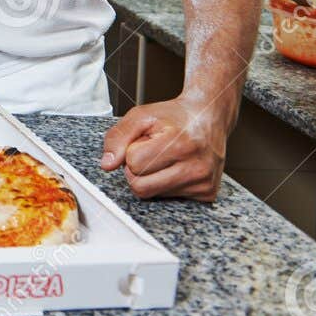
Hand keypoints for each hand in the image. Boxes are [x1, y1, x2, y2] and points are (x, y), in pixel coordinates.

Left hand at [99, 95, 232, 200]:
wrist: (208, 116)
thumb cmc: (174, 116)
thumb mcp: (141, 116)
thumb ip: (118, 137)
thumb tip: (107, 165)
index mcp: (180, 144)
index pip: (133, 164)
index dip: (132, 152)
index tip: (145, 142)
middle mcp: (196, 167)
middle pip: (140, 186)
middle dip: (137, 169)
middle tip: (151, 153)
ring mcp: (203, 183)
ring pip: (153, 195)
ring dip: (151, 177)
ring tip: (165, 158)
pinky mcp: (208, 194)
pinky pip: (169, 199)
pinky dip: (166, 184)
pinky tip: (176, 167)